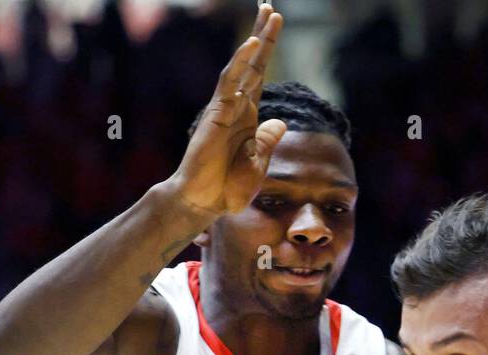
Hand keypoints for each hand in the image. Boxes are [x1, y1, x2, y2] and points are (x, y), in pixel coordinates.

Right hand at [167, 5, 285, 219]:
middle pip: (251, 64)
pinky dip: (242, 63)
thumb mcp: (258, 163)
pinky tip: (253, 44)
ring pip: (241, 66)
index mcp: (248, 117)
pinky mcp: (217, 114)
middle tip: (272, 8)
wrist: (206, 202)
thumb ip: (267, 142)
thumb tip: (280, 122)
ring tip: (268, 15)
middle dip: (262, 36)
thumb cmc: (229, 187)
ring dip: (256, 40)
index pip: (259, 77)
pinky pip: (230, 83)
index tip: (275, 27)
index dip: (267, 53)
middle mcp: (236, 107)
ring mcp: (225, 108)